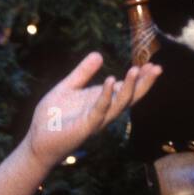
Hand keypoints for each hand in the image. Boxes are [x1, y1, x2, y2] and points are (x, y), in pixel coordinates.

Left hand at [25, 52, 162, 167]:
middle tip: (157, 68)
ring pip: (119, 104)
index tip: (152, 64)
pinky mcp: (85, 127)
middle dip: (144, 84)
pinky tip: (110, 80)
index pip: (127, 89)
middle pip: (130, 98)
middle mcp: (104, 112)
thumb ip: (83, 72)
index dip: (140, 78)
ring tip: (136, 70)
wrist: (36, 139)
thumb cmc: (53, 116)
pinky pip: (99, 110)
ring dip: (129, 88)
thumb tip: (99, 54)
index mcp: (102, 102)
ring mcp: (96, 120)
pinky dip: (106, 96)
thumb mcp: (69, 87)